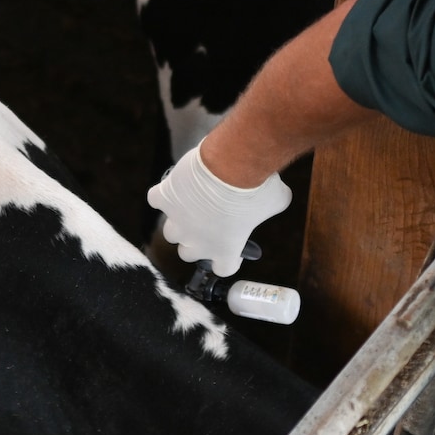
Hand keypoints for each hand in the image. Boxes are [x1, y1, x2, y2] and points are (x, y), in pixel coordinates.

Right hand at [147, 146, 291, 274]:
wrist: (232, 165)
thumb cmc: (258, 186)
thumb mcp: (277, 200)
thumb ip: (273, 206)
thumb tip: (277, 197)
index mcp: (225, 249)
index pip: (223, 268)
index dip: (227, 258)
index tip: (232, 248)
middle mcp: (197, 241)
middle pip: (188, 253)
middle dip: (196, 241)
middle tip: (208, 223)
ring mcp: (177, 221)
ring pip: (170, 232)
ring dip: (179, 222)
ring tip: (189, 206)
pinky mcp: (164, 199)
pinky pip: (156, 200)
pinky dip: (163, 194)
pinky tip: (174, 185)